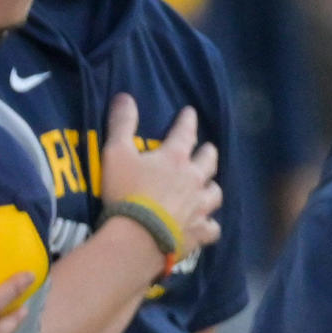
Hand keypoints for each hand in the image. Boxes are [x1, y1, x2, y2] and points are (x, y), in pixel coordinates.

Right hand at [97, 96, 222, 267]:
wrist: (137, 236)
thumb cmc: (126, 192)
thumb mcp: (116, 154)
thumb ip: (121, 124)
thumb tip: (125, 96)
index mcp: (175, 158)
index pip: (185, 132)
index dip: (187, 121)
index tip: (190, 112)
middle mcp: (194, 179)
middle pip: (208, 161)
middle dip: (207, 153)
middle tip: (206, 150)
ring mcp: (200, 207)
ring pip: (215, 193)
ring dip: (212, 188)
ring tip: (208, 188)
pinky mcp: (199, 232)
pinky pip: (212, 227)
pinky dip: (209, 225)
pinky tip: (206, 225)